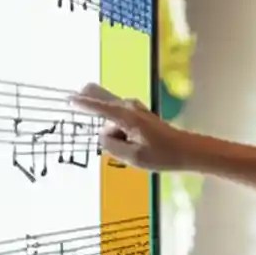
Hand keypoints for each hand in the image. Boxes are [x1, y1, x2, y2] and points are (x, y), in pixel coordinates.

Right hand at [69, 83, 199, 169]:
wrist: (188, 151)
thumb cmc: (163, 155)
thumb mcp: (133, 157)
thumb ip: (111, 146)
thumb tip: (101, 136)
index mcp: (127, 117)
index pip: (99, 108)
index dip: (82, 104)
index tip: (67, 99)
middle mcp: (130, 108)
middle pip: (101, 98)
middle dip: (89, 101)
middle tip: (77, 103)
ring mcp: (134, 110)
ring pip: (110, 117)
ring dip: (112, 132)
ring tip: (136, 148)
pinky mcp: (138, 116)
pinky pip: (119, 121)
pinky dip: (119, 132)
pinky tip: (136, 146)